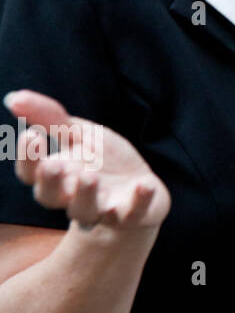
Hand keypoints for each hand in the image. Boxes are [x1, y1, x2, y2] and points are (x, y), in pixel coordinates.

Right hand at [4, 90, 169, 230]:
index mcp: (56, 176)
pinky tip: (144, 185)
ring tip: (90, 176)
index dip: (28, 157)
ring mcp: (101, 209)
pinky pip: (133, 213)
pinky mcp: (131, 215)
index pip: (30, 173)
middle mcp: (71, 198)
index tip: (31, 135)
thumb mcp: (79, 134)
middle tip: (53, 164)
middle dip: (50, 181)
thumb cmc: (103, 159)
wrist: (141, 187)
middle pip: (50, 197)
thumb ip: (50, 118)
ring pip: (85, 211)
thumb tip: (13, 97)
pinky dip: (139, 202)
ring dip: (86, 195)